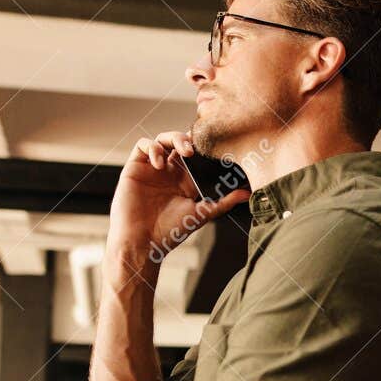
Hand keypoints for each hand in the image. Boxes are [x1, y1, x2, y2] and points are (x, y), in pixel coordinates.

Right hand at [109, 131, 248, 264]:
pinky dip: (152, 148)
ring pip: (161, 139)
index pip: (193, 153)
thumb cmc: (169, 232)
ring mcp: (150, 168)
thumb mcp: (201, 214)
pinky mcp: (134, 168)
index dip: (201, 145)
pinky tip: (160, 164)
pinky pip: (142, 145)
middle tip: (196, 148)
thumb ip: (222, 203)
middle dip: (187, 138)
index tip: (213, 145)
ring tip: (184, 151)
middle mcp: (167, 171)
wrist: (143, 242)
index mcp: (183, 179)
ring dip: (172, 138)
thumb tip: (247, 194)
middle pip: (177, 141)